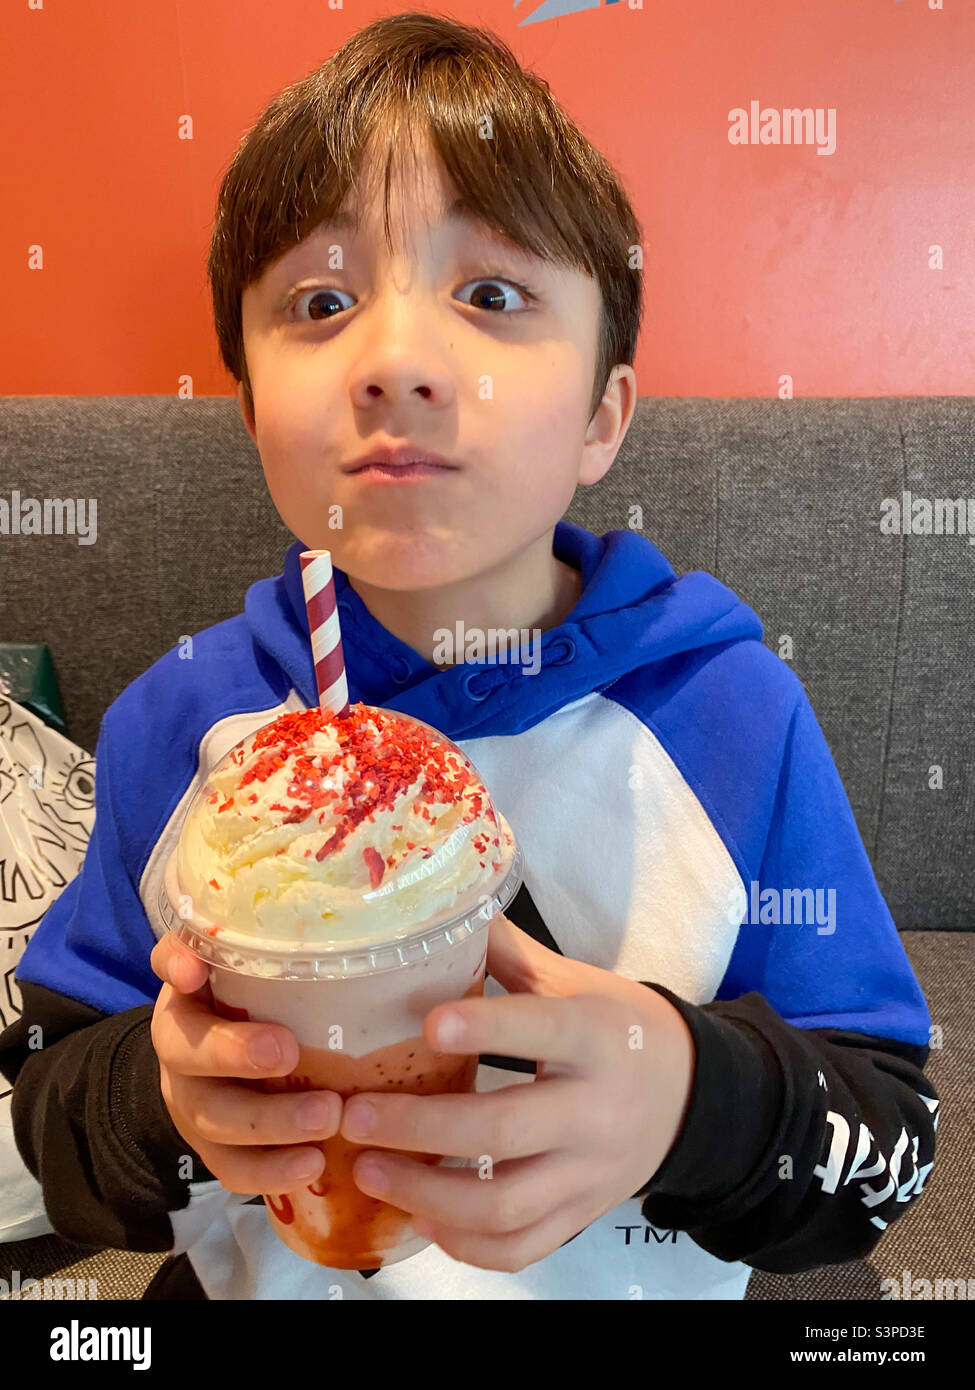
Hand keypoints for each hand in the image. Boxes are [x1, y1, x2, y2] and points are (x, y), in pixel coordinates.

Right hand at [149, 934, 340, 1193]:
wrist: (233, 1071)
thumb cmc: (257, 1009)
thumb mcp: (251, 971)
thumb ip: (248, 944)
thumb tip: (239, 944)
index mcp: (189, 997)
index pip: (170, 970)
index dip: (177, 968)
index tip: (197, 972)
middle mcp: (182, 1056)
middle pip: (194, 1060)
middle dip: (238, 1057)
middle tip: (290, 1052)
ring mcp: (196, 1109)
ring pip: (219, 1123)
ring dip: (272, 1124)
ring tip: (327, 1118)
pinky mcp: (217, 1153)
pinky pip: (234, 1170)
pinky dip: (273, 1173)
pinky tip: (314, 1165)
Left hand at [341, 914, 695, 1272]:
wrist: (692, 1095)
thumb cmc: (620, 1026)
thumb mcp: (575, 981)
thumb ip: (507, 955)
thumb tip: (437, 911)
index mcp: (595, 1036)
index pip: (542, 1031)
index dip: (487, 1031)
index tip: (428, 1025)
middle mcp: (595, 1110)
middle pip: (504, 1132)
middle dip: (421, 1129)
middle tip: (356, 1116)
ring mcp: (589, 1173)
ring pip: (504, 1205)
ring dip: (426, 1195)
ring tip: (368, 1171)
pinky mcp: (583, 1215)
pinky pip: (521, 1249)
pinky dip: (465, 1245)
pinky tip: (421, 1217)